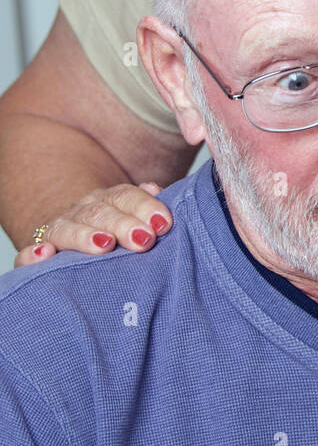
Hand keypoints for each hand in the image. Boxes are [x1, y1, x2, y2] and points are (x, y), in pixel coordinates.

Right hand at [14, 182, 172, 266]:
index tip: (162, 223)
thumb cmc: (117, 231)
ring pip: (67, 229)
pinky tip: (45, 254)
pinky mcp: (40, 252)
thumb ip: (146, 204)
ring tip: (104, 245)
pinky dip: (32, 256)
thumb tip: (156, 189)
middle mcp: (83, 211)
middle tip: (144, 239)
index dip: (144, 206)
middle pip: (100, 212)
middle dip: (122, 224)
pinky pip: (27, 255)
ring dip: (85, 236)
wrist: (78, 233)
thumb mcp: (134, 215)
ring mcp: (59, 230)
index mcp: (109, 200)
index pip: (125, 196)